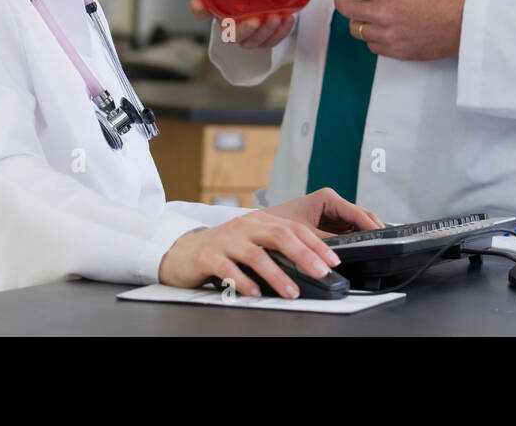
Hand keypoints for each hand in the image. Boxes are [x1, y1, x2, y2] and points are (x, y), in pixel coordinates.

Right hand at [157, 209, 342, 297]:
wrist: (183, 252)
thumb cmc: (223, 249)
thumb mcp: (252, 243)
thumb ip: (275, 249)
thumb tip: (310, 266)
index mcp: (260, 222)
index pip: (294, 228)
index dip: (315, 244)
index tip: (332, 261)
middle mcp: (245, 227)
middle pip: (280, 235)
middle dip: (304, 255)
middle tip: (321, 272)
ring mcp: (226, 240)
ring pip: (256, 254)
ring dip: (277, 275)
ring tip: (291, 291)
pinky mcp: (208, 256)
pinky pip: (228, 269)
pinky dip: (244, 282)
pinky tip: (255, 293)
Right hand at [190, 0, 296, 48]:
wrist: (256, 0)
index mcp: (217, 8)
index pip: (201, 10)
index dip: (199, 9)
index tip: (198, 4)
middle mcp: (230, 25)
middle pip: (230, 35)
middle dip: (242, 30)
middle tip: (252, 20)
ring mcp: (248, 34)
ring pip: (253, 41)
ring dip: (264, 32)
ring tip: (274, 17)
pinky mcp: (265, 38)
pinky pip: (271, 41)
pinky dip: (280, 33)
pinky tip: (287, 19)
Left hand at [262, 187, 384, 237]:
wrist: (261, 228)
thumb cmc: (277, 224)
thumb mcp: (304, 233)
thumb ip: (325, 241)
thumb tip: (343, 249)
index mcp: (327, 198)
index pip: (357, 212)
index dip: (371, 225)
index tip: (381, 236)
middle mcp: (332, 203)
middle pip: (361, 217)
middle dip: (372, 229)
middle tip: (385, 243)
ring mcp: (332, 214)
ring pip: (357, 225)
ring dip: (365, 235)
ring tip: (376, 247)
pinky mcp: (330, 225)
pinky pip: (349, 232)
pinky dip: (356, 239)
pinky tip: (362, 248)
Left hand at [311, 0, 465, 60]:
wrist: (462, 26)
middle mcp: (382, 15)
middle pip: (346, 9)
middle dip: (343, 0)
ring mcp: (387, 35)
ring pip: (357, 28)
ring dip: (359, 19)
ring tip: (372, 12)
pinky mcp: (394, 51)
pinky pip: (371, 44)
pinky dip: (373, 36)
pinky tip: (385, 28)